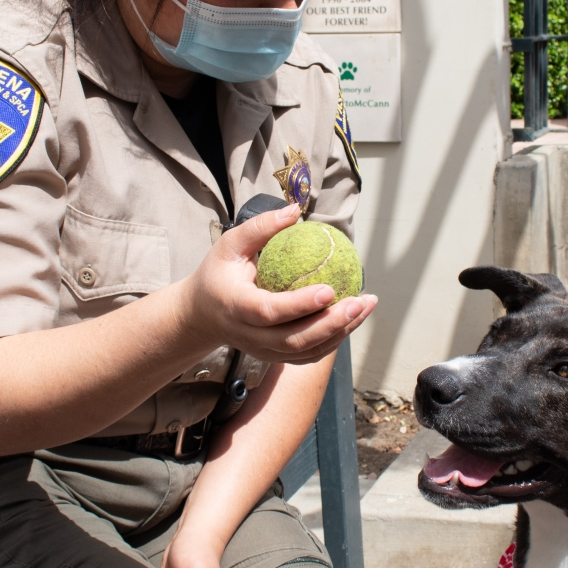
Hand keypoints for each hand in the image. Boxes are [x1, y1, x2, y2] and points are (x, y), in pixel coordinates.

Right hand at [178, 204, 375, 364]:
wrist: (202, 315)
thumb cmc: (219, 273)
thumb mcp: (230, 245)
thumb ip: (260, 228)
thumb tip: (295, 210)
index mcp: (235, 307)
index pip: (269, 311)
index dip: (300, 305)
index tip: (329, 289)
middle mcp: (250, 336)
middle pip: (294, 339)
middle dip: (331, 323)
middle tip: (359, 301)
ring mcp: (263, 351)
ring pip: (307, 350)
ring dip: (341, 331)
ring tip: (365, 305)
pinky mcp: (275, 357)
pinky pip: (309, 354)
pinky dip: (334, 339)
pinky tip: (354, 317)